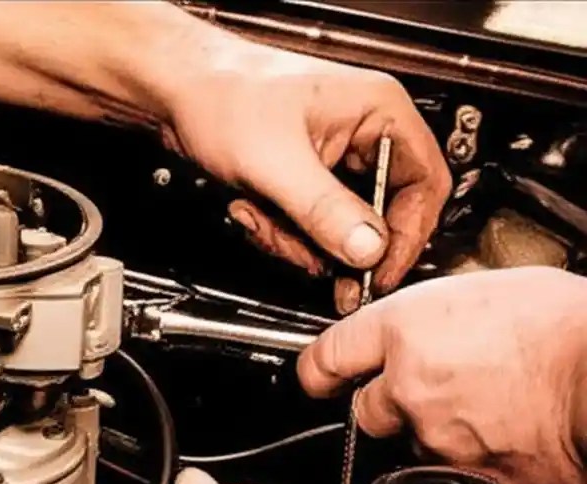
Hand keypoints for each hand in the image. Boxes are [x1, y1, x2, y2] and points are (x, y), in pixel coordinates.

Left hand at [159, 32, 451, 312]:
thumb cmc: (223, 98)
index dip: (406, 237)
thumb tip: (368, 251)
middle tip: (309, 258)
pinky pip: (309, 224)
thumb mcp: (278, 163)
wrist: (176, 92)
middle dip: (333, 243)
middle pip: (379, 215)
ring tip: (261, 216)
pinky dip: (279, 230)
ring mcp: (334, 158)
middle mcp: (364, 134)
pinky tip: (252, 209)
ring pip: (338, 228)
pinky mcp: (305, 178)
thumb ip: (325, 211)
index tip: (378, 274)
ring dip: (296, 237)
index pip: (425, 186)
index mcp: (379, 112)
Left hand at [296, 267, 586, 483]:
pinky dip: (472, 465)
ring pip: (412, 446)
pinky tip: (506, 437)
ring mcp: (436, 438)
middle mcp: (408, 386)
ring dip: (436, 433)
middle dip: (390, 404)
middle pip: (367, 409)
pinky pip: (452, 477)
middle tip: (438, 388)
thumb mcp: (491, 290)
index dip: (317, 369)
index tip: (315, 376)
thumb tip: (430, 325)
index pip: (328, 355)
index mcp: (407, 329)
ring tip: (489, 408)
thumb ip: (440, 314)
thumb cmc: (572, 329)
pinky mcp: (469, 481)